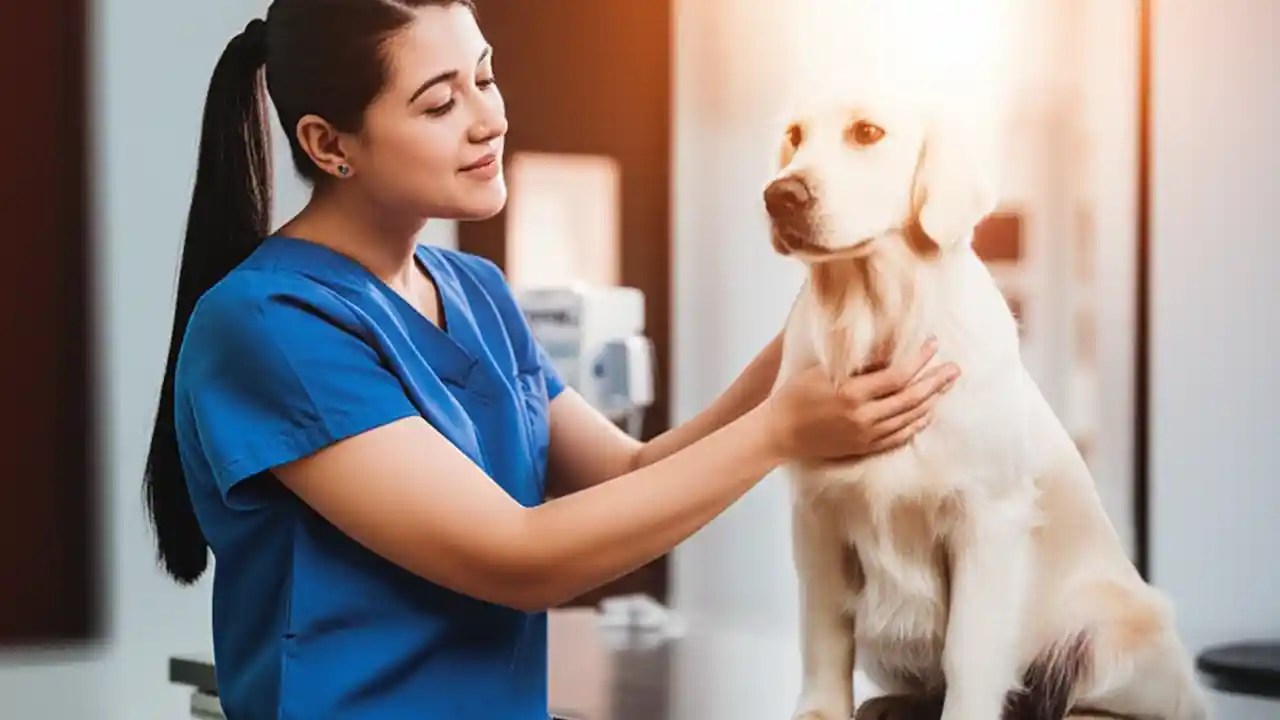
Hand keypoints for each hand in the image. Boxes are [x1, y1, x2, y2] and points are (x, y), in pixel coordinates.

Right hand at [767, 339, 958, 461]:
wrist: (781, 431)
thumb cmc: (797, 394)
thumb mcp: (824, 370)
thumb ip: (859, 363)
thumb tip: (891, 348)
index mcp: (852, 393)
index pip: (898, 375)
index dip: (919, 359)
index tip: (932, 345)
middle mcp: (863, 416)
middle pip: (912, 397)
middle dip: (936, 381)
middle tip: (955, 368)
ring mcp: (866, 435)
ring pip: (910, 418)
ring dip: (932, 400)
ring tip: (946, 386)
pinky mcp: (865, 447)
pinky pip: (900, 436)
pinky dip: (917, 423)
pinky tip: (928, 413)